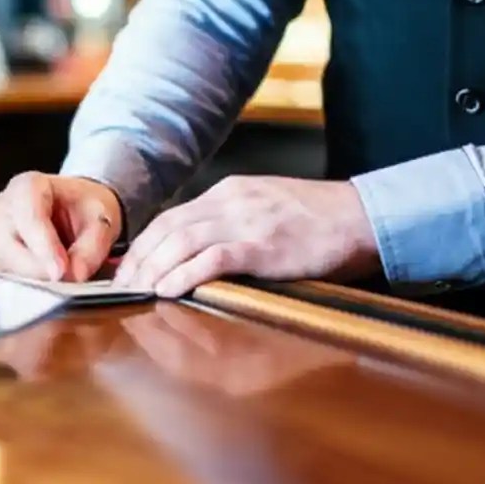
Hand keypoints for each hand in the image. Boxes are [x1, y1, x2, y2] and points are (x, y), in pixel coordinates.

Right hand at [0, 173, 123, 281]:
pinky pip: (11, 281)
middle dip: (41, 271)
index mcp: (26, 186)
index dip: (44, 247)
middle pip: (10, 248)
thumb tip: (75, 275)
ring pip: (8, 269)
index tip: (62, 271)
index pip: (28, 217)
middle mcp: (2, 209)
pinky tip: (55, 287)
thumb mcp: (101, 219)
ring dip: (38, 282)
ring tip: (68, 280)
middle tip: (71, 282)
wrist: (76, 212)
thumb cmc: (86, 208)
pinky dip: (35, 288)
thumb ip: (92, 246)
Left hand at [114, 176, 380, 296]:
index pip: (171, 217)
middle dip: (138, 259)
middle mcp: (231, 201)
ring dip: (153, 269)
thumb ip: (231, 223)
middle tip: (119, 285)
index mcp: (230, 192)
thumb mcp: (266, 208)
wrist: (364, 217)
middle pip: (167, 228)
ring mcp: (247, 222)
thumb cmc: (319, 221)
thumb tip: (196, 251)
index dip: (143, 244)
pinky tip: (167, 290)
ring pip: (181, 242)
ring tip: (135, 291)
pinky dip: (184, 275)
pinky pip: (213, 259)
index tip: (125, 267)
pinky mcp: (264, 246)